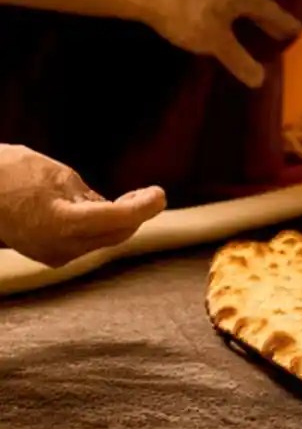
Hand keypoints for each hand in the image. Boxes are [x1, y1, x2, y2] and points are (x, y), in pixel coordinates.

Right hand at [0, 145, 165, 266]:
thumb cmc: (9, 173)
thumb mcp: (58, 175)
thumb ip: (91, 195)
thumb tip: (114, 208)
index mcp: (64, 223)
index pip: (121, 218)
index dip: (146, 206)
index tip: (160, 194)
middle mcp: (61, 247)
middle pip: (117, 234)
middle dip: (137, 215)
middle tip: (149, 195)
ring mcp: (54, 255)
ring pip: (104, 240)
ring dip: (121, 221)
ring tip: (129, 198)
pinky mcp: (49, 255)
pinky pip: (87, 242)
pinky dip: (101, 228)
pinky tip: (104, 211)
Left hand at [138, 0, 301, 88]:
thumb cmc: (185, 18)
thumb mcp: (215, 43)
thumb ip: (239, 60)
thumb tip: (261, 80)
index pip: (267, 8)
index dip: (283, 20)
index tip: (298, 29)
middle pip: (252, 4)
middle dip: (266, 20)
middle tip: (279, 34)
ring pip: (233, 4)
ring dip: (246, 18)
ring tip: (253, 31)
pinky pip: (218, 5)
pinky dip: (228, 17)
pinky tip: (220, 26)